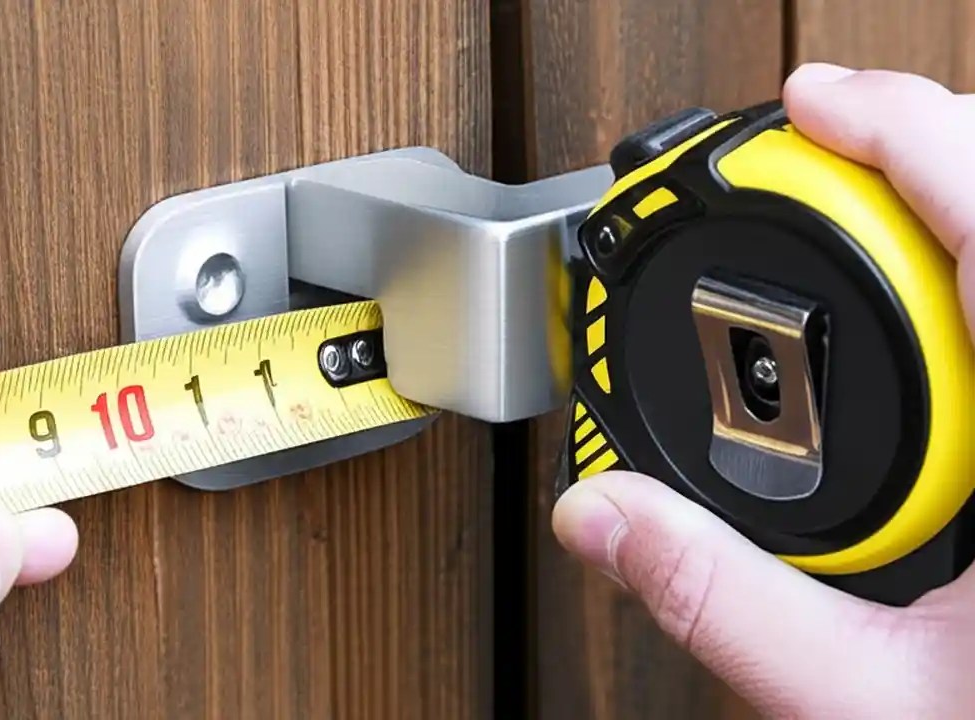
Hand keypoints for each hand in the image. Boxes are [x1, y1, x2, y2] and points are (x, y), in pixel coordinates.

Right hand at [552, 63, 974, 717]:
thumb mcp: (869, 699)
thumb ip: (725, 605)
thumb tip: (605, 517)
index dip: (899, 130)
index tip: (814, 104)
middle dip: (918, 145)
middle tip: (820, 144)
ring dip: (944, 207)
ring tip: (858, 208)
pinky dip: (965, 274)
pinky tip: (924, 311)